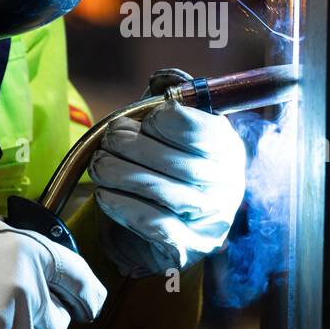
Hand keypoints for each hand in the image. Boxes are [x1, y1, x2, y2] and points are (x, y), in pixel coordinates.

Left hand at [89, 71, 246, 278]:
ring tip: (100, 166)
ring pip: (168, 195)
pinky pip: (156, 225)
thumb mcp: (168, 130)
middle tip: (109, 142)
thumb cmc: (161, 167)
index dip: (168, 122)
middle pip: (182, 164)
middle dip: (135, 148)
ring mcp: (213, 221)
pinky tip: (105, 194)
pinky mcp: (190, 248)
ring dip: (124, 176)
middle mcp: (229, 185)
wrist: (157, 225)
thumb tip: (163, 80)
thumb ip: (168, 100)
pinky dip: (125, 207)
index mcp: (227, 148)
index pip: (203, 132)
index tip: (147, 120)